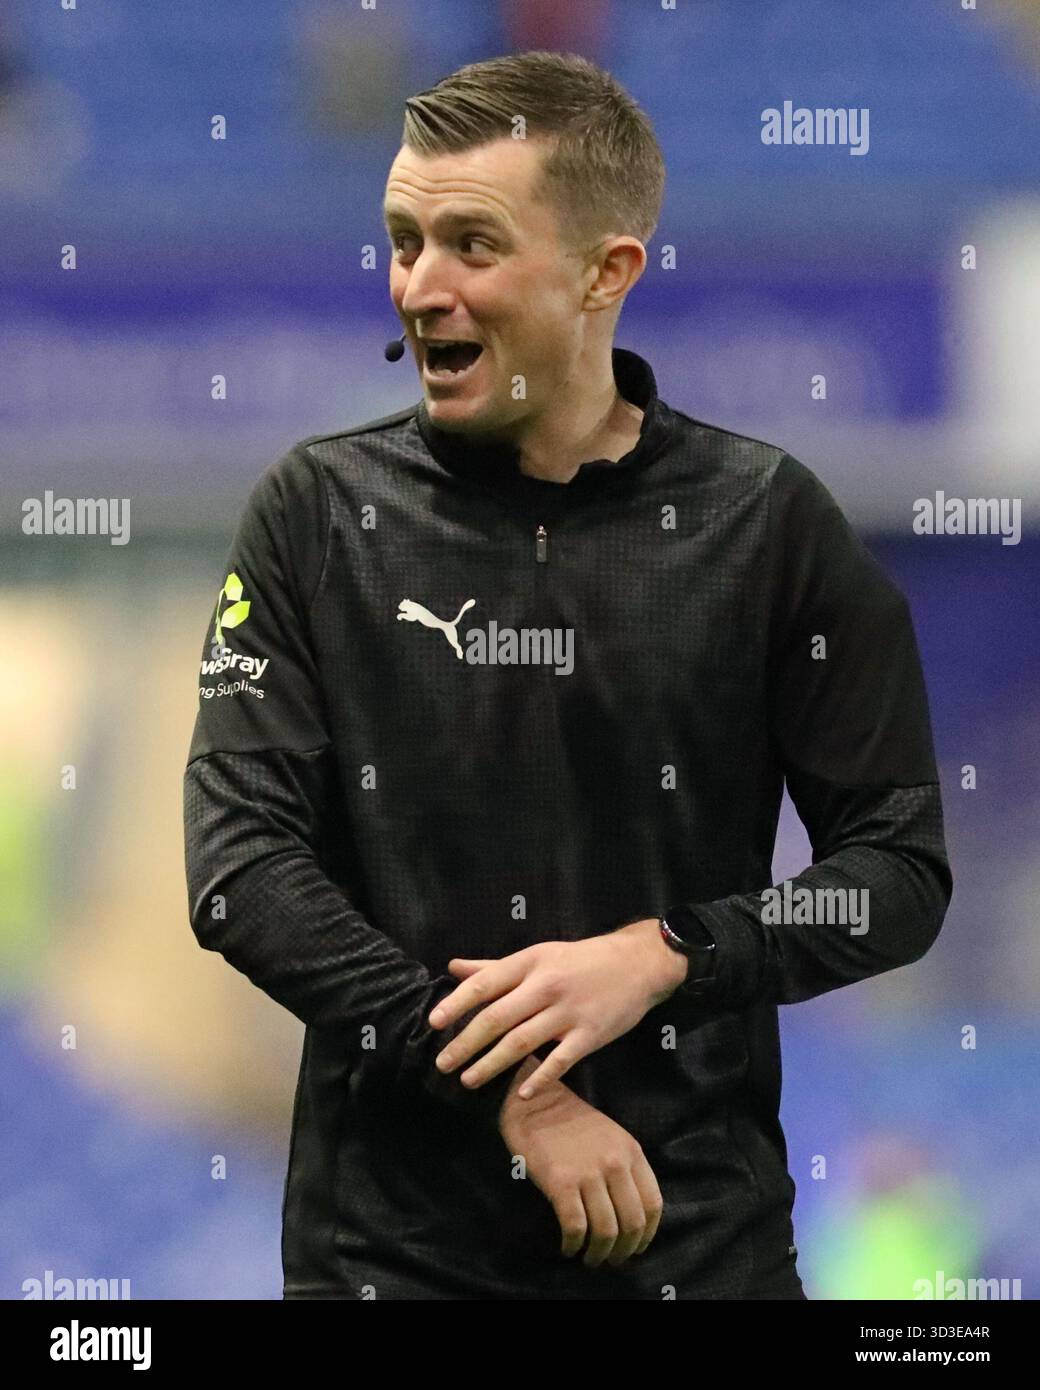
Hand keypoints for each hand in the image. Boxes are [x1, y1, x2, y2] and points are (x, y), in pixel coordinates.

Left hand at [428, 919, 687, 1100]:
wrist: (637, 964)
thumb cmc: (580, 960)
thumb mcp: (538, 954)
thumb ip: (494, 966)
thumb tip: (454, 968)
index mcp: (530, 963)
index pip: (485, 984)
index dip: (456, 1004)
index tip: (433, 1023)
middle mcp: (545, 986)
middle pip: (497, 1018)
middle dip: (466, 1043)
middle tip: (442, 1063)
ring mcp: (568, 1012)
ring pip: (521, 1042)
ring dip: (491, 1064)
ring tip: (467, 1080)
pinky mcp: (590, 1035)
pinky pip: (560, 1061)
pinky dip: (539, 1079)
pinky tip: (521, 1094)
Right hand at [497, 1058, 663, 1267]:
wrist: (534, 1102)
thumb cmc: (570, 1122)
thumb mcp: (611, 1137)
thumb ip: (625, 1168)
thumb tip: (630, 1215)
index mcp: (631, 1151)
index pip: (653, 1204)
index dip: (647, 1234)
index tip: (637, 1247)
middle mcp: (614, 1163)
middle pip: (632, 1222)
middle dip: (625, 1250)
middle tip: (614, 1260)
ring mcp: (588, 1173)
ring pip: (606, 1231)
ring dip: (599, 1254)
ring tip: (591, 1259)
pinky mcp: (561, 1182)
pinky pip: (575, 1227)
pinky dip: (573, 1245)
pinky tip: (568, 1248)